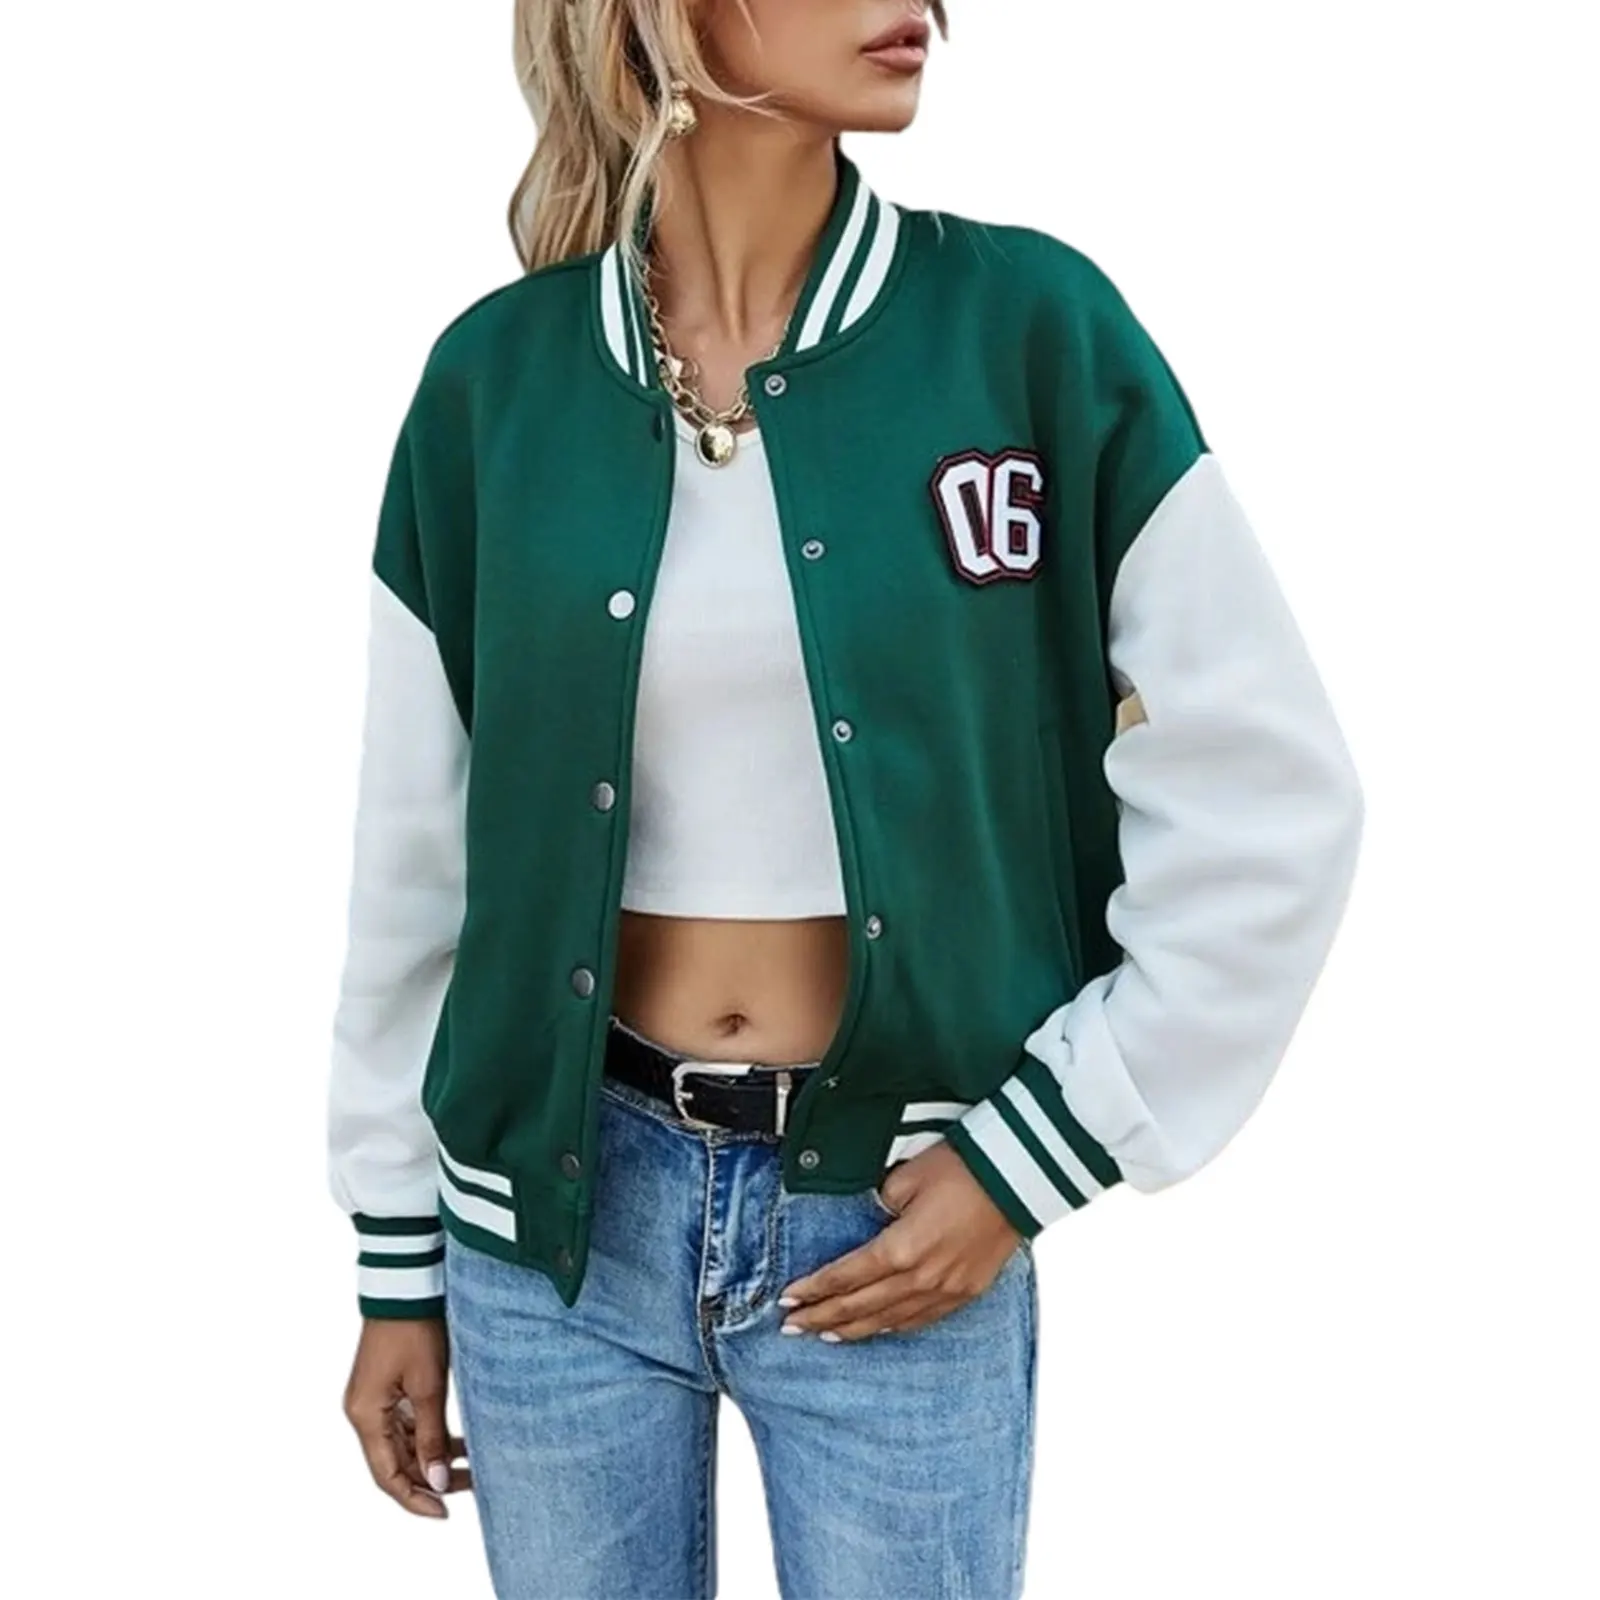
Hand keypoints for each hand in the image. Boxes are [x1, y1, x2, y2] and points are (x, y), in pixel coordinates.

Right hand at [343, 1317, 471, 1517]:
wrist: (407, 1283)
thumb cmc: (415, 1329)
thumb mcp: (427, 1386)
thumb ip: (431, 1437)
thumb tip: (436, 1483)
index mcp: (365, 1416)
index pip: (387, 1475)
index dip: (414, 1499)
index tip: (444, 1513)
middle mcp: (363, 1412)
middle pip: (395, 1462)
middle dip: (430, 1479)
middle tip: (471, 1486)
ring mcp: (374, 1399)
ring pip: (403, 1444)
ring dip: (433, 1457)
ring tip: (473, 1465)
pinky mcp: (387, 1385)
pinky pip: (406, 1423)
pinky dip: (430, 1435)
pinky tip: (458, 1442)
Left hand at [776, 1141, 1027, 1340]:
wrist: (1018, 1177)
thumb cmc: (961, 1168)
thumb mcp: (907, 1177)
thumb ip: (880, 1204)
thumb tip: (872, 1220)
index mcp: (901, 1250)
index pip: (845, 1278)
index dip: (813, 1290)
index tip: (786, 1300)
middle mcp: (922, 1279)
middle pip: (861, 1307)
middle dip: (822, 1317)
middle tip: (791, 1328)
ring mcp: (946, 1290)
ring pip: (890, 1321)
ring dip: (854, 1330)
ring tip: (825, 1335)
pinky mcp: (966, 1292)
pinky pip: (921, 1320)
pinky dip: (893, 1327)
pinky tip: (878, 1329)